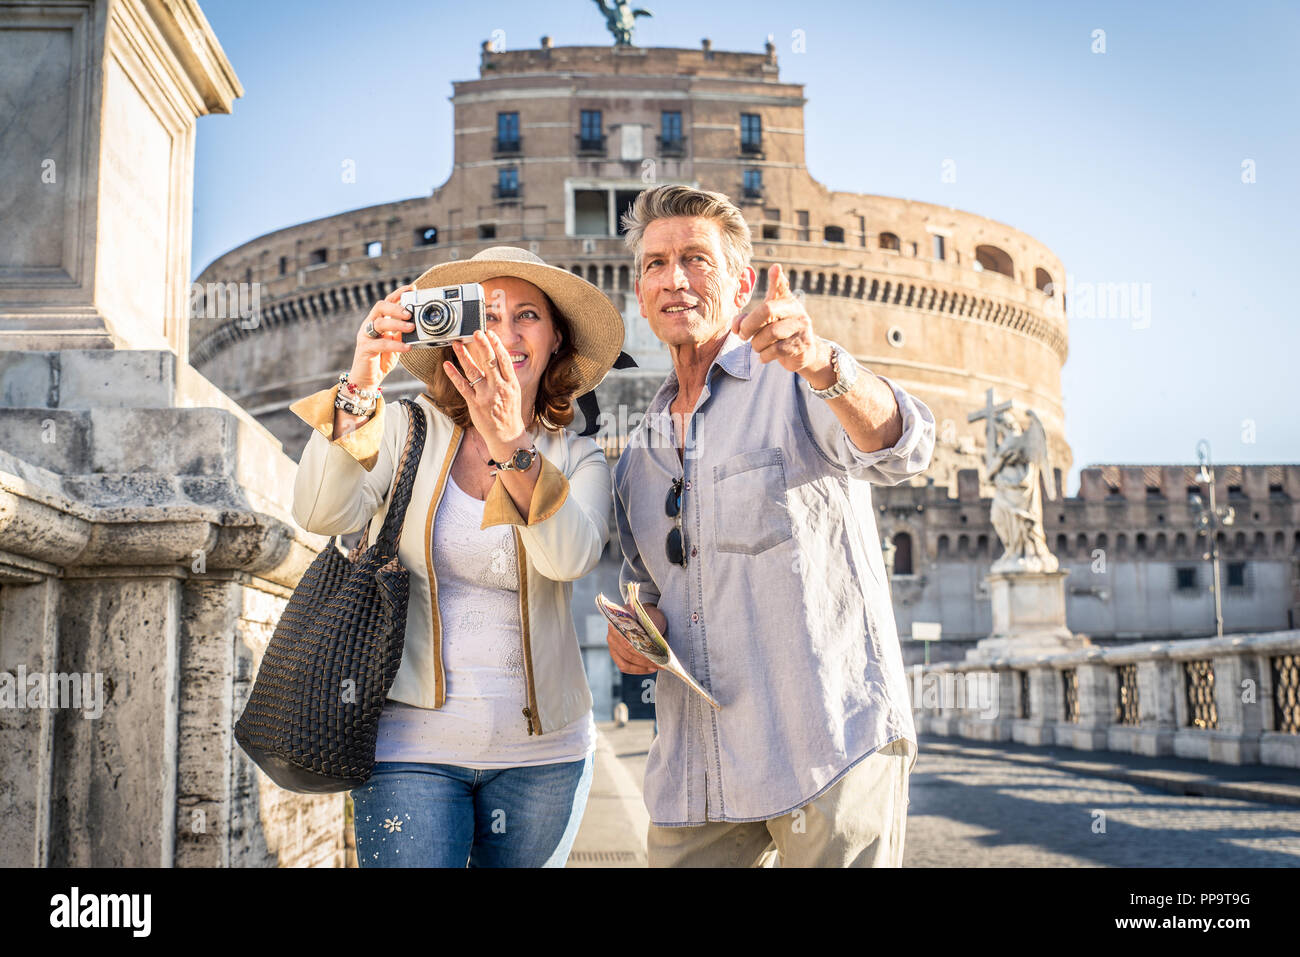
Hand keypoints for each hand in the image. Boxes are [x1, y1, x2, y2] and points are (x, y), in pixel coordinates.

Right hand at [349, 284, 414, 387]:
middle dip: (395, 307)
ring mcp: (366, 336)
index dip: (398, 293)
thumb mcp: (395, 343)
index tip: (411, 288)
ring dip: (397, 324)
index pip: (387, 302)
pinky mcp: (365, 349)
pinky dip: (395, 344)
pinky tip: (407, 347)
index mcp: (378, 320)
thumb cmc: (381, 359)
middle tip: (410, 313)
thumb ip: (402, 333)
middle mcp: (370, 325)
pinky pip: (381, 344)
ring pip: (379, 323)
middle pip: (380, 307)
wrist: (367, 379)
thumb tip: (417, 323)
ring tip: (411, 327)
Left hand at [442, 330, 527, 455]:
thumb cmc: (508, 412)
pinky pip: (462, 386)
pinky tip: (447, 365)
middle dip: (482, 346)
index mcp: (511, 383)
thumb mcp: (513, 391)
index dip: (497, 345)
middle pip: (490, 362)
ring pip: (474, 372)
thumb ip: (504, 375)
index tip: (490, 333)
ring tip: (457, 344)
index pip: (504, 360)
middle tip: (475, 332)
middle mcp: (499, 388)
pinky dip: (453, 375)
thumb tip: (496, 356)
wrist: (506, 434)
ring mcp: (486, 396)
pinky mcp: (474, 404)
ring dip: (464, 356)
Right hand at [605, 602, 666, 674]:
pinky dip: (637, 670)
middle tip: (662, 663)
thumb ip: (651, 623)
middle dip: (646, 659)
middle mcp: (612, 631)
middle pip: (628, 651)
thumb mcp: (652, 615)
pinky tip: (649, 669)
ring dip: (643, 666)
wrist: (643, 616)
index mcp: (620, 619)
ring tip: (656, 667)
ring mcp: (612, 643)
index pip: (630, 637)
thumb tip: (656, 637)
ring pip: (625, 661)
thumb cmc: (648, 616)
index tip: (659, 653)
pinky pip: (623, 666)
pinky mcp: (614, 652)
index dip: (644, 649)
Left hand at [731, 264, 832, 384]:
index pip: (780, 286)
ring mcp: (801, 326)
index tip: (773, 267)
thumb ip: (747, 320)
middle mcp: (795, 310)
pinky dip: (764, 355)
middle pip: (767, 310)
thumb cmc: (779, 334)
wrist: (803, 353)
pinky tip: (763, 356)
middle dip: (749, 325)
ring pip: (771, 333)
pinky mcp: (802, 344)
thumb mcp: (764, 323)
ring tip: (757, 346)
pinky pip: (777, 349)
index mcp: (785, 301)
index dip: (777, 278)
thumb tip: (736, 326)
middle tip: (742, 335)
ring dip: (757, 344)